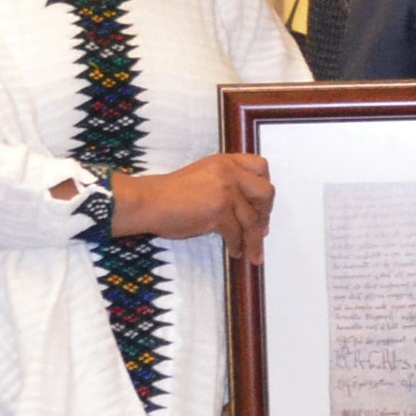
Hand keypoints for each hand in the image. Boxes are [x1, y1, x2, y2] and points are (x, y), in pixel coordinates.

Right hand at [111, 153, 274, 248]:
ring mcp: (225, 192)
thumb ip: (226, 182)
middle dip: (266, 214)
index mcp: (225, 161)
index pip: (260, 166)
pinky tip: (235, 251)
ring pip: (252, 219)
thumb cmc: (169, 194)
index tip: (262, 203)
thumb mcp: (203, 175)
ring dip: (254, 240)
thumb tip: (248, 208)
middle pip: (265, 193)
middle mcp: (229, 173)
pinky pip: (237, 233)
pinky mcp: (219, 212)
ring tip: (252, 253)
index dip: (264, 186)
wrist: (149, 202)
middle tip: (262, 229)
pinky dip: (237, 245)